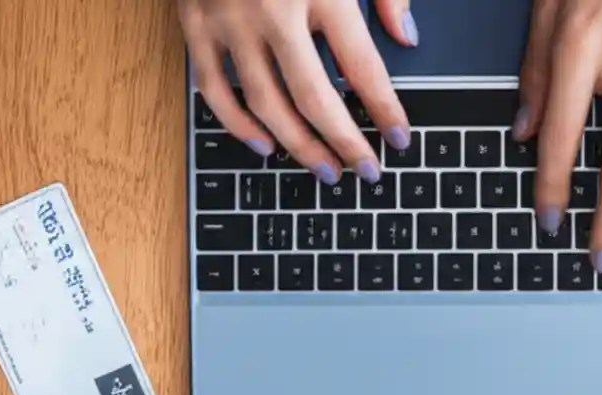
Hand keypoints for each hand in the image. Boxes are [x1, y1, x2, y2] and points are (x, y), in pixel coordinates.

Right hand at [179, 0, 419, 183]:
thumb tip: (406, 36)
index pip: (363, 68)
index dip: (386, 111)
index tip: (400, 139)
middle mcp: (274, 8)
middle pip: (315, 98)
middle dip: (345, 144)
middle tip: (367, 172)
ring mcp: (229, 19)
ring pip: (266, 104)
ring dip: (299, 146)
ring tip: (325, 170)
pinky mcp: (194, 21)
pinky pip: (214, 89)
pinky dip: (238, 124)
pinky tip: (266, 144)